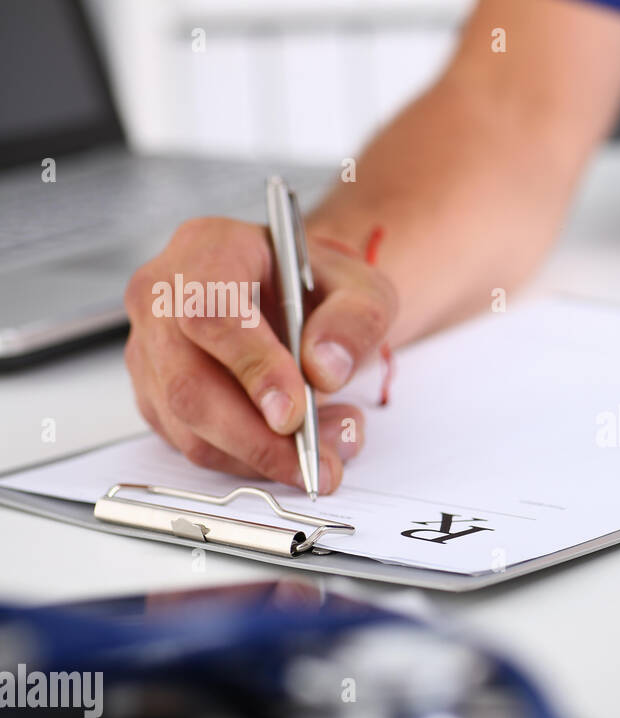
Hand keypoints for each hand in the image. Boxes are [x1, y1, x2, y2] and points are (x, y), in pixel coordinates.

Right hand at [123, 218, 396, 492]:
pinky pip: (195, 446)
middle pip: (187, 383)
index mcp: (209, 249)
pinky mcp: (158, 397)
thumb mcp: (363, 289)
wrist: (302, 303)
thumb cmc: (322, 289)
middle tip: (317, 462)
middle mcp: (162, 296)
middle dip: (256, 438)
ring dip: (261, 456)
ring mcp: (151, 351)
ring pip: (188, 427)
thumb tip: (325, 369)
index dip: (251, 367)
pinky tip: (297, 446)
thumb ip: (354, 321)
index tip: (294, 412)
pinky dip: (251, 461)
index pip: (209, 311)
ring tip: (326, 449)